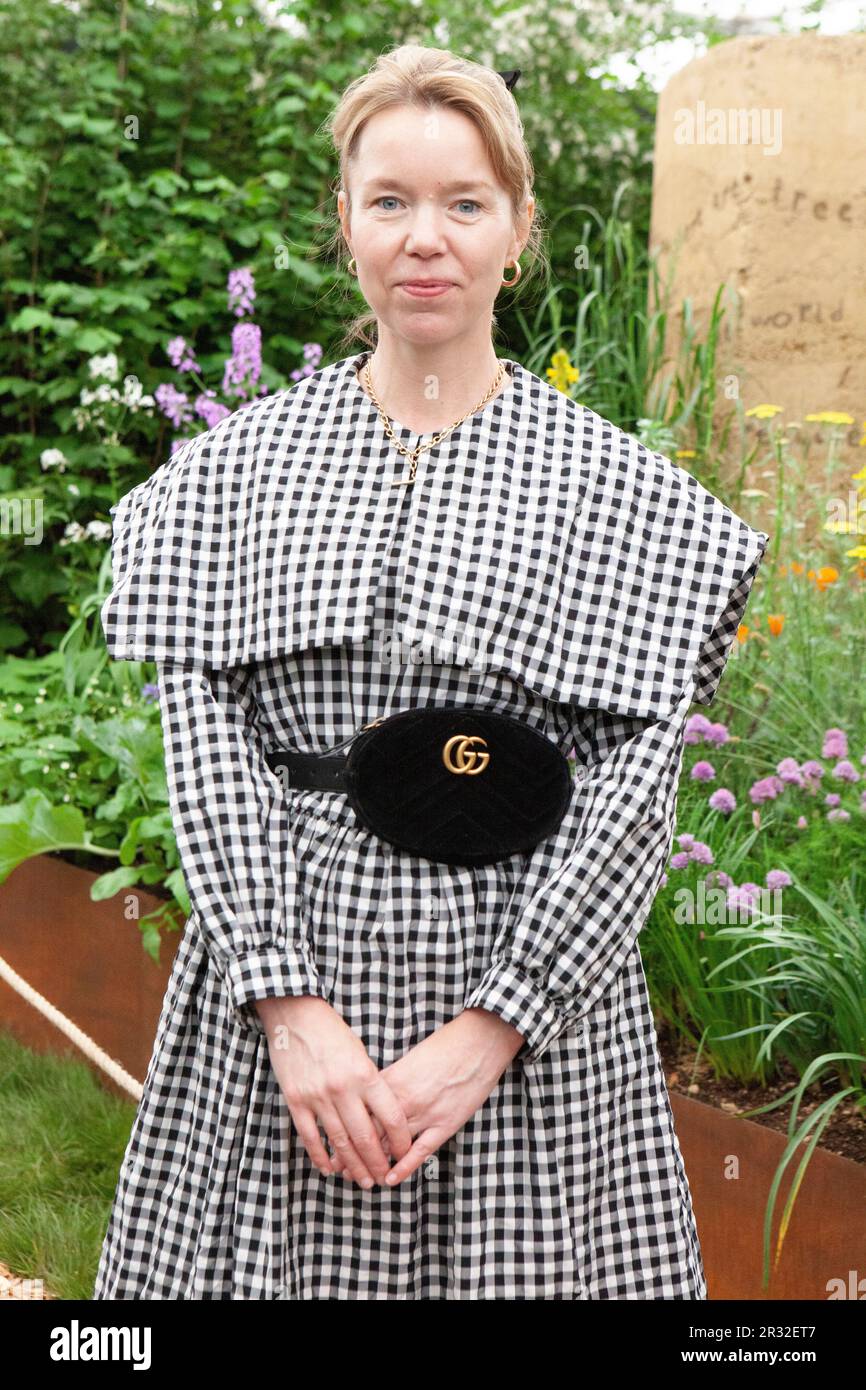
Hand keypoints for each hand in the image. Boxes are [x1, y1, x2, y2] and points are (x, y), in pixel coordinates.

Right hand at [256, 995, 413, 1187]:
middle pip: (365, 1136)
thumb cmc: (332, 1032)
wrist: (294, 1015)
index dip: (401, 1140)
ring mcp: (317, 1097)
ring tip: (363, 1180)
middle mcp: (342, 1089)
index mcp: (364, 1074)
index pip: (390, 1117)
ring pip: (339, 1142)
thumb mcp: (360, 1053)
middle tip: (383, 1178)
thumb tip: (381, 1116)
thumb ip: (370, 1083)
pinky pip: (310, 1136)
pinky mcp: (296, 1100)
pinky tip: (329, 1169)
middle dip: (377, 1161)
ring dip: (352, 1165)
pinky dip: (320, 1156)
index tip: (406, 1153)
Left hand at [330, 1007, 525, 1187]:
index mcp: (390, 1081)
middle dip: (353, 1152)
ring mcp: (424, 1113)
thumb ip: (389, 1081)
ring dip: (375, 1163)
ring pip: (392, 1145)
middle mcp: (402, 1099)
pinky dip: (404, 1166)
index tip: (332, 1143)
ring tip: (362, 1177)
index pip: (358, 1111)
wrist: (478, 1043)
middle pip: (370, 1131)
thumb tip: (370, 1096)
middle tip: (340, 1167)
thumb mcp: (408, 1060)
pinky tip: (392, 1178)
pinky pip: (421, 1150)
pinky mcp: (445, 1124)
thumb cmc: (445, 1047)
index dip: (343, 1130)